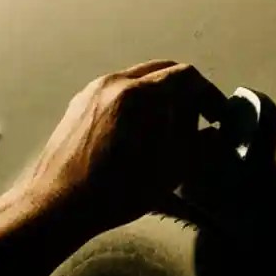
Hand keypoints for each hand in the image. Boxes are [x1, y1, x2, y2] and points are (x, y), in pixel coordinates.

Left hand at [0, 60, 225, 248]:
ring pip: (139, 79)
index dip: (209, 95)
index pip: (186, 76)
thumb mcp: (170, 172)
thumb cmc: (117, 190)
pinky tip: (139, 134)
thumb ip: (201, 147)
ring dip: (162, 96)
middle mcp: (115, 82)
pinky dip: (138, 103)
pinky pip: (118, 92)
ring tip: (169, 129)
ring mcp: (92, 91)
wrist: (57, 205)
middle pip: (162, 70)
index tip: (219, 116)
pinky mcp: (78, 104)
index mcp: (139, 94)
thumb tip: (217, 135)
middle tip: (198, 119)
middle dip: (186, 91)